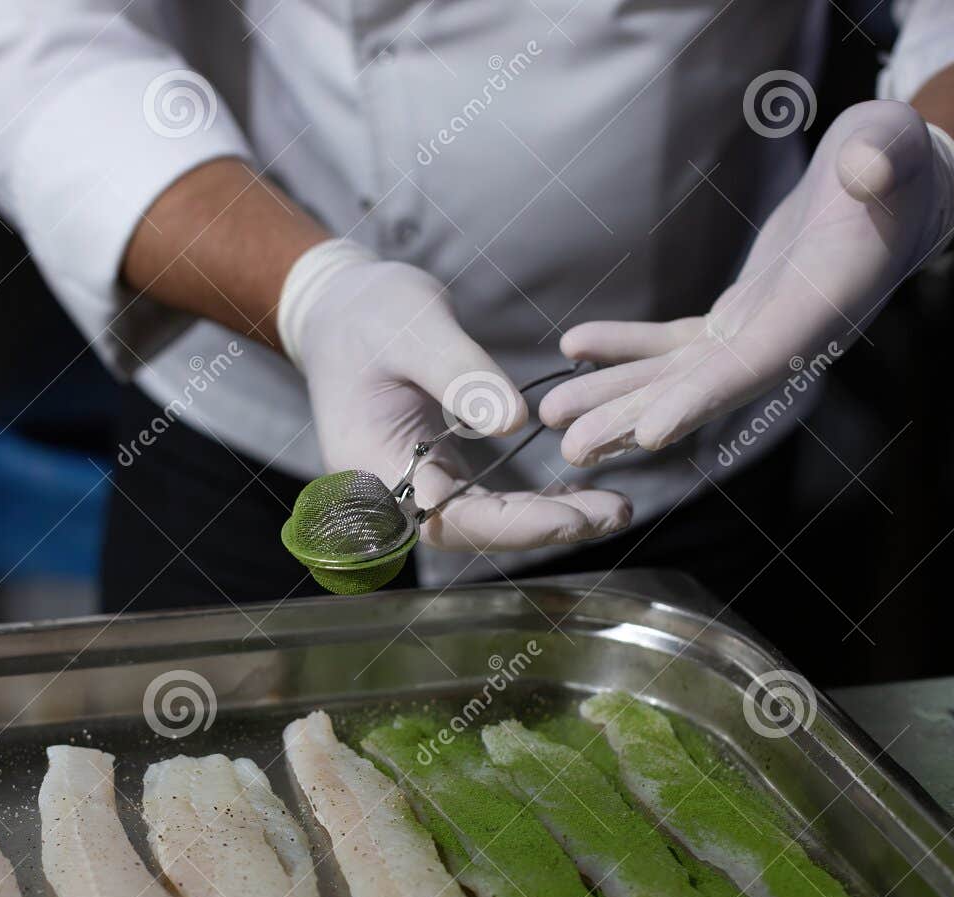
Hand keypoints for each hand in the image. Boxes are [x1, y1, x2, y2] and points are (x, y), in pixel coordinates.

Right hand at [279, 241, 631, 550]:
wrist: (339, 309)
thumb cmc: (369, 311)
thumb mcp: (417, 327)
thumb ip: (461, 373)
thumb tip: (514, 422)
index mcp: (368, 462)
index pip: (444, 515)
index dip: (511, 523)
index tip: (571, 517)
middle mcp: (385, 489)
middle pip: (468, 530)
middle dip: (542, 527)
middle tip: (614, 512)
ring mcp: (407, 484)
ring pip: (480, 522)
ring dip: (544, 519)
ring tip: (611, 508)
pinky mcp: (430, 471)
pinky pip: (482, 500)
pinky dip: (529, 502)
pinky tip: (577, 495)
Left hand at [542, 100, 953, 463]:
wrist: (898, 193)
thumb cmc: (898, 163)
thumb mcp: (895, 145)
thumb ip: (884, 156)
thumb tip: (868, 166)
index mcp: (826, 307)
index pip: (760, 363)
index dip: (706, 397)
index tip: (652, 433)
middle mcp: (789, 339)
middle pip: (704, 391)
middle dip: (637, 420)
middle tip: (573, 449)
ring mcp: (758, 335)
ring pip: (678, 378)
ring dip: (616, 398)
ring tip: (553, 416)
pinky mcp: (736, 321)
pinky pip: (672, 345)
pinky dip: (623, 348)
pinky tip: (572, 347)